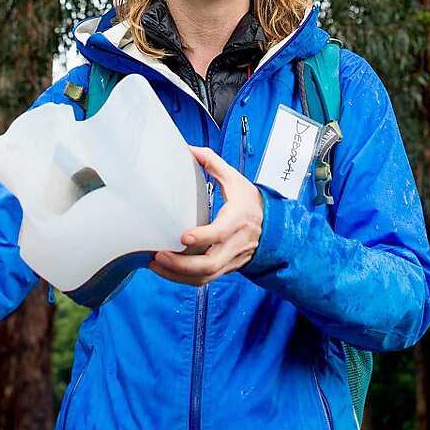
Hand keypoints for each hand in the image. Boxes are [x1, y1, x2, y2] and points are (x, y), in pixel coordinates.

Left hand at [152, 146, 263, 287]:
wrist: (274, 228)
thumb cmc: (251, 202)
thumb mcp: (235, 179)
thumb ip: (213, 163)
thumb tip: (189, 148)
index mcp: (238, 220)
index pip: (221, 233)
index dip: (204, 237)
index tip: (183, 237)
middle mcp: (234, 244)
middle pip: (209, 264)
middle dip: (181, 265)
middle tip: (159, 255)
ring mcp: (230, 259)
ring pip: (204, 277)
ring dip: (178, 275)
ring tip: (155, 264)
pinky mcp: (225, 268)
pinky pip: (204, 281)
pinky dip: (183, 280)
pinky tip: (165, 271)